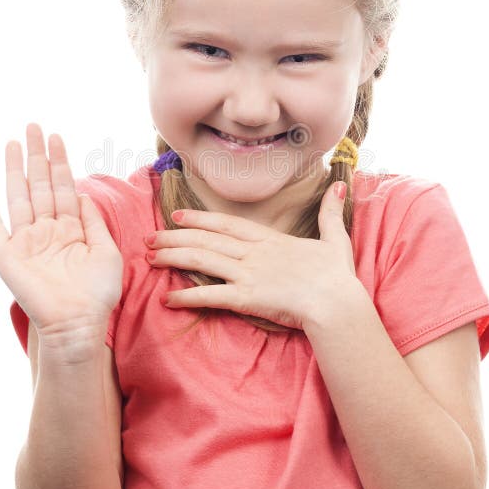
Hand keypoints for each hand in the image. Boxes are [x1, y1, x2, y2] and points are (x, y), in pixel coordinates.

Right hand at [0, 123, 122, 337]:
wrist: (79, 324)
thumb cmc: (97, 294)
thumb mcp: (106, 251)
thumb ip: (94, 222)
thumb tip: (83, 194)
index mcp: (70, 229)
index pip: (62, 187)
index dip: (59, 162)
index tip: (56, 137)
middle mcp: (46, 231)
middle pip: (39, 185)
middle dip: (37, 156)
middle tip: (33, 127)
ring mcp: (26, 242)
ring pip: (19, 197)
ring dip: (15, 170)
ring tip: (13, 143)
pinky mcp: (8, 258)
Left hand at [145, 181, 361, 331]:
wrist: (338, 304)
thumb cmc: (337, 276)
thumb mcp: (335, 239)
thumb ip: (330, 213)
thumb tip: (339, 185)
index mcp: (270, 239)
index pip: (226, 224)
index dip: (199, 219)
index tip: (177, 216)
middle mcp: (253, 253)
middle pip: (206, 239)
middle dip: (174, 237)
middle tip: (149, 237)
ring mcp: (248, 274)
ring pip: (202, 260)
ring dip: (173, 257)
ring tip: (150, 258)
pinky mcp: (246, 298)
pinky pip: (210, 296)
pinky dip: (186, 296)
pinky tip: (167, 298)